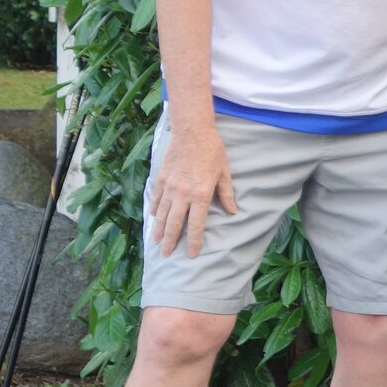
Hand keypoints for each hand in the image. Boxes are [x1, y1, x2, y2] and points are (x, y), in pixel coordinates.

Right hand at [149, 119, 236, 257]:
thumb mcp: (224, 173)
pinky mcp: (161, 179)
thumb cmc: (212, 151)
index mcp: (201, 194)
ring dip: (159, 230)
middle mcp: (183, 194)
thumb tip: (233, 211)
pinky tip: (153, 219)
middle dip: (170, 241)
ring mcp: (169, 187)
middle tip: (166, 254)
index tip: (192, 254)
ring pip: (161, 214)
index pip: (196, 224)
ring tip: (156, 242)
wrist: (192, 132)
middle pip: (174, 223)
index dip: (194, 240)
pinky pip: (156, 199)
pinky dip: (154, 211)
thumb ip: (226, 193)